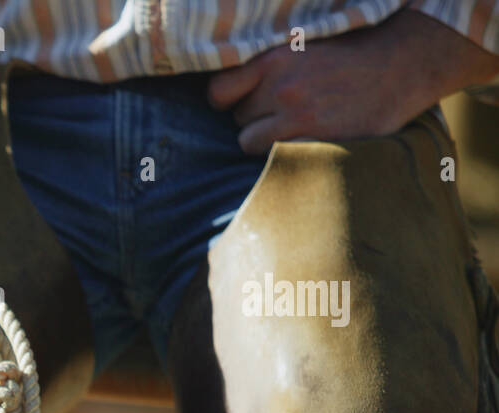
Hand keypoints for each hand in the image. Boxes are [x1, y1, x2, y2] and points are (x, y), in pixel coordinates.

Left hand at [208, 10, 498, 153]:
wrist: (403, 65)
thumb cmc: (353, 53)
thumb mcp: (305, 45)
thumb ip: (271, 65)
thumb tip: (235, 87)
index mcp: (274, 58)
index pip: (218, 92)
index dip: (226, 101)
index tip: (237, 103)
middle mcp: (281, 86)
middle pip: (237, 119)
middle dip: (254, 118)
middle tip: (282, 114)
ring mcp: (297, 114)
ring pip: (249, 143)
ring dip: (264, 141)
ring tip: (290, 131)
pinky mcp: (314, 138)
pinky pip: (274, 158)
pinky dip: (282, 156)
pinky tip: (303, 144)